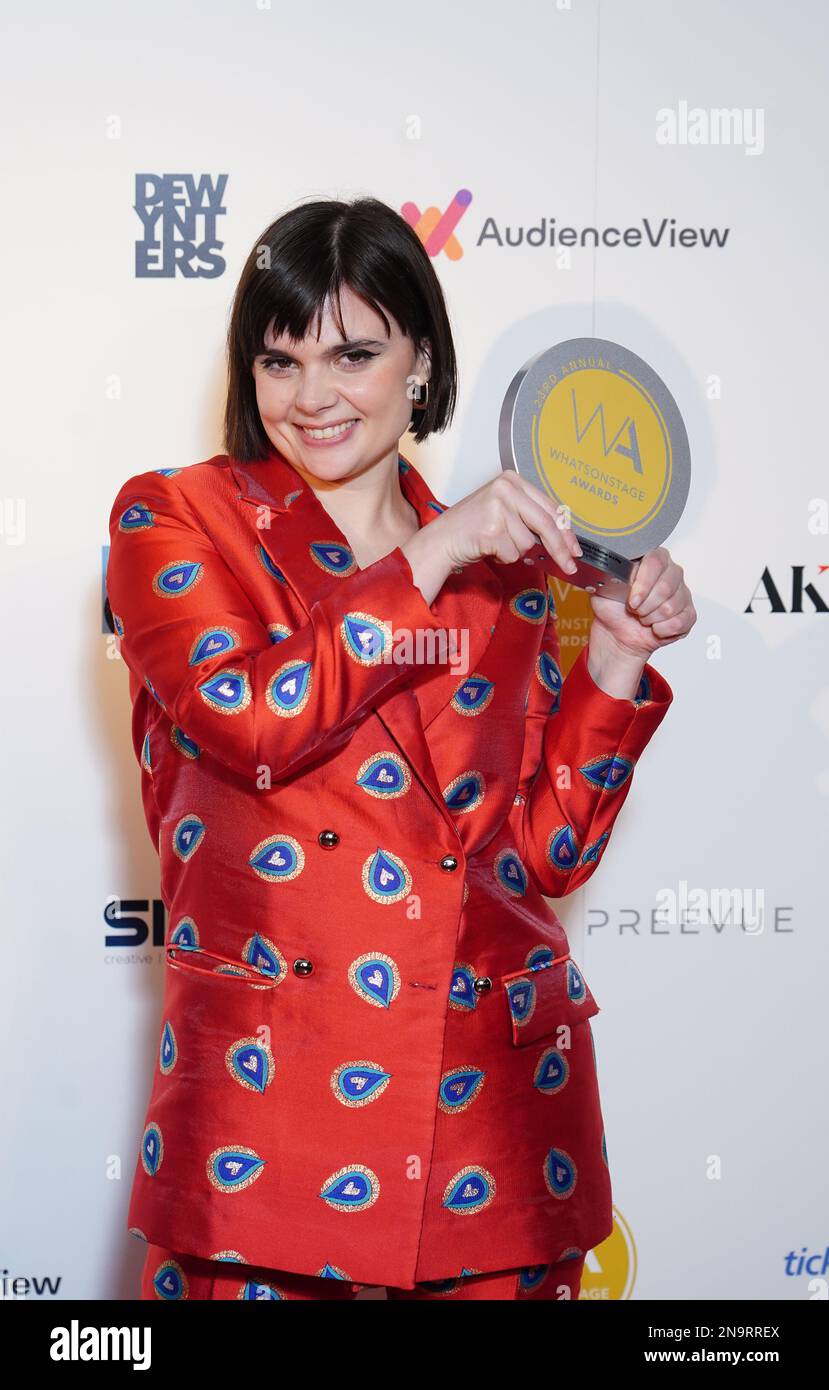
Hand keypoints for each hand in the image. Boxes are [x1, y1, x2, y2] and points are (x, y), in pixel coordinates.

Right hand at [420, 470, 582, 573]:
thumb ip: (530, 517)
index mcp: (512, 479)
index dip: (566, 531)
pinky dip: (503, 558)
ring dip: (515, 551)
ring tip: (495, 543)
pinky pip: (513, 553)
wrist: (440, 541)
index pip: (549, 507)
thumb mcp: (504, 511)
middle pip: (546, 524)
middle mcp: (506, 488)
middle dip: (559, 549)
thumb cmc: (473, 529)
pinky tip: (487, 548)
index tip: (575, 549)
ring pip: (528, 542)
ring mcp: (497, 507)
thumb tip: (564, 538)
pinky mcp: (491, 529)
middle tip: (570, 566)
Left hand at [588, 546, 696, 659]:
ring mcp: (682, 593)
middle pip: (665, 587)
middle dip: (644, 605)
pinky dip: (660, 629)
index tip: (632, 600)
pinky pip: (679, 622)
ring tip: (642, 617)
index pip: (656, 561)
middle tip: (634, 610)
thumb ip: (605, 573)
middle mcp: (671, 573)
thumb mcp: (602, 586)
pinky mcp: (688, 614)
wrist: (617, 632)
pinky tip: (654, 627)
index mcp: (652, 560)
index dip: (644, 583)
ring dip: (650, 618)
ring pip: (670, 607)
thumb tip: (604, 567)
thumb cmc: (612, 607)